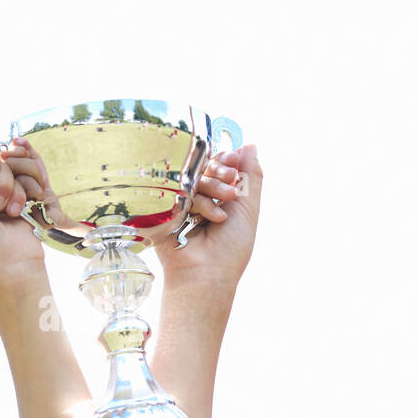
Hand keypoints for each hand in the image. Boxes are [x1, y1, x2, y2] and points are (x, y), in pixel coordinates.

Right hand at [155, 144, 262, 290]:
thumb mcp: (249, 208)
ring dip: (214, 188)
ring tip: (226, 206)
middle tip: (231, 182)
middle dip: (221, 172)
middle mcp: (199, 199)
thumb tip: (250, 145)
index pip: (220, 167)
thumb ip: (252, 175)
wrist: (207, 273)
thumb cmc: (232, 247)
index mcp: (219, 199)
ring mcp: (181, 204)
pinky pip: (181, 191)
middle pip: (206, 169)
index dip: (227, 160)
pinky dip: (200, 202)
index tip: (235, 160)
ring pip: (195, 178)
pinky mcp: (165, 210)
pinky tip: (209, 219)